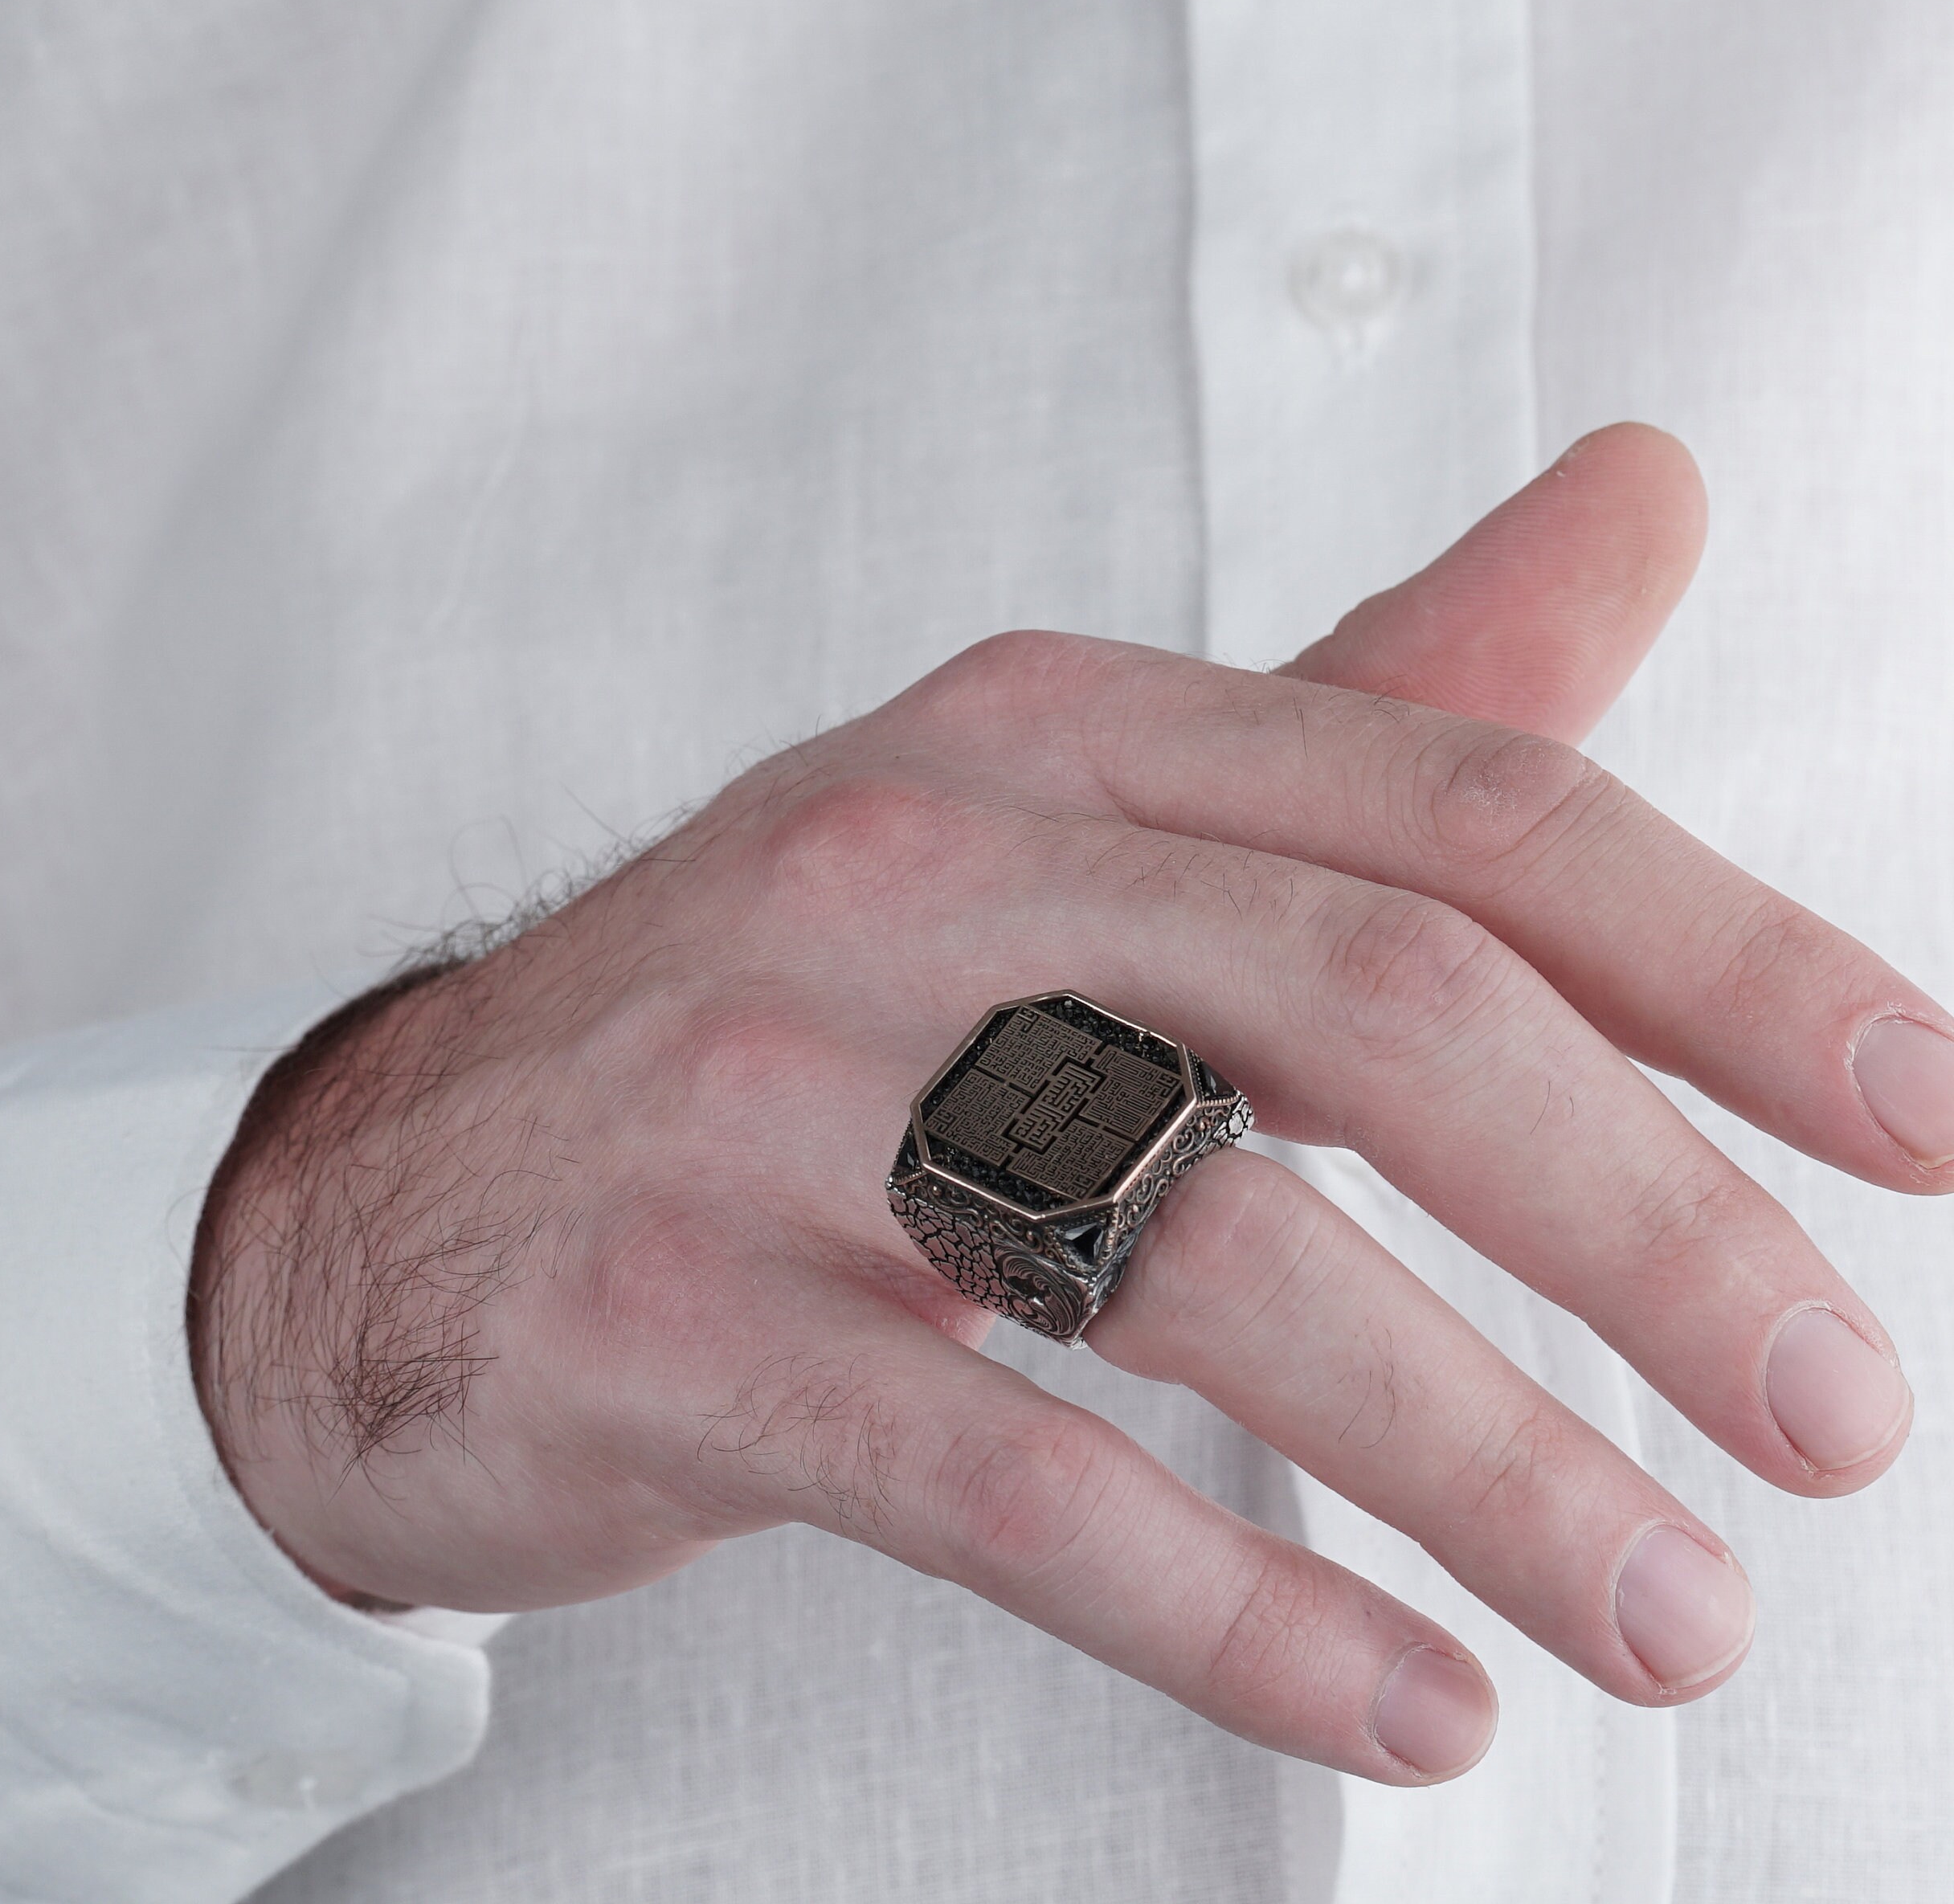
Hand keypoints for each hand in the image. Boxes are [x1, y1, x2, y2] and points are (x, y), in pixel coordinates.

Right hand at [191, 425, 1949, 1781]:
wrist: (395, 1189)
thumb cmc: (790, 1011)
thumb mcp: (1065, 813)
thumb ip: (1365, 705)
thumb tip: (1646, 501)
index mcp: (1040, 731)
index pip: (1445, 807)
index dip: (1721, 959)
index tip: (1923, 1125)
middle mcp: (912, 871)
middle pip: (1352, 1009)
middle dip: (1641, 1221)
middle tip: (1834, 1413)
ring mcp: (769, 1091)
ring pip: (1188, 1249)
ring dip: (1481, 1452)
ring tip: (1670, 1604)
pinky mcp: (672, 1316)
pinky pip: (997, 1469)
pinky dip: (1229, 1600)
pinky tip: (1404, 1695)